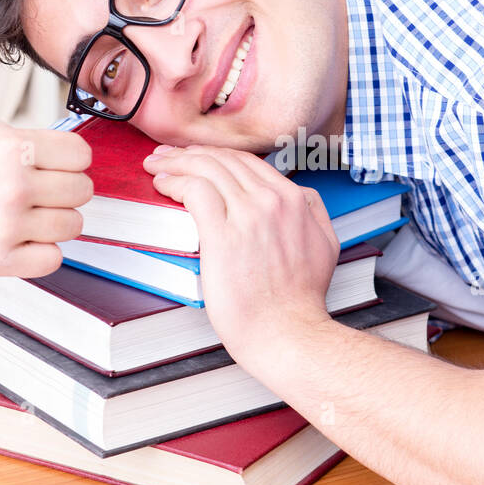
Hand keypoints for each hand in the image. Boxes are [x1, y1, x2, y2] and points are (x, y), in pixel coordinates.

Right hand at [0, 0, 93, 277]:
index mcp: (13, 145)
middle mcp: (14, 188)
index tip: (40, 155)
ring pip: (73, 225)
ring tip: (24, 207)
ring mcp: (6, 227)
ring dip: (55, 218)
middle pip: (82, 190)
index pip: (81, 154)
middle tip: (32, 183)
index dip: (64, 154)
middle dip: (62, 185)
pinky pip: (53, 259)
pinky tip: (17, 232)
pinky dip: (41, 249)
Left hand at [143, 145, 339, 363]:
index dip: (217, 155)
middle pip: (224, 159)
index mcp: (295, 200)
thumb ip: (314, 212)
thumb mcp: (326, 246)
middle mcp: (272, 201)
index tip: (198, 157)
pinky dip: (174, 182)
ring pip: (206, 168)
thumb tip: (299, 195)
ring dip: (176, 162)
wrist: (287, 332)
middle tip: (168, 157)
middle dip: (191, 153)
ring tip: (157, 167)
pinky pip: (194, 191)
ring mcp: (247, 216)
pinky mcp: (222, 235)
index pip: (248, 161)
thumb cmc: (299, 301)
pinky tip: (163, 186)